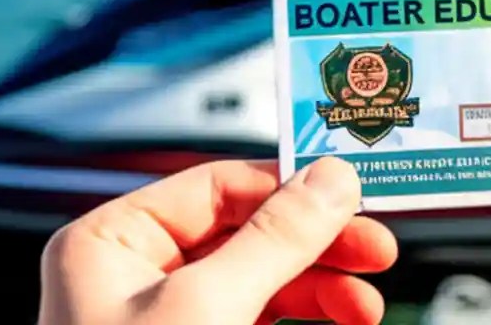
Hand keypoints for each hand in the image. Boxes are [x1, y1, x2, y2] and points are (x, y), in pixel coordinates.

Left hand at [39, 157, 395, 324]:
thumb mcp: (208, 309)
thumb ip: (274, 239)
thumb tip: (330, 179)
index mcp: (113, 243)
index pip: (218, 187)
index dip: (292, 189)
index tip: (357, 196)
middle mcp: (138, 275)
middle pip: (250, 232)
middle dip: (319, 246)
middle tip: (377, 252)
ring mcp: (169, 320)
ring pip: (264, 278)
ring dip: (323, 287)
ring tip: (366, 306)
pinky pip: (262, 318)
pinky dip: (307, 318)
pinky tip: (343, 322)